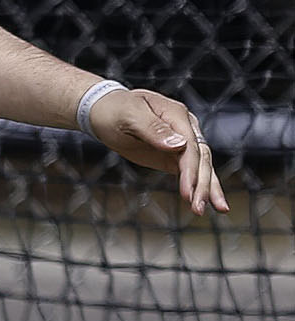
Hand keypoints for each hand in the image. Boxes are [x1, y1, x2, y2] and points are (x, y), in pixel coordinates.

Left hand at [89, 87, 228, 216]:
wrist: (104, 110)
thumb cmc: (114, 110)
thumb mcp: (129, 116)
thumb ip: (153, 129)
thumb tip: (179, 144)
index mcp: (177, 115)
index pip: (191, 146)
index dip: (191, 170)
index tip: (188, 192)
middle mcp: (186, 128)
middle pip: (201, 158)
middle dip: (202, 184)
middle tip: (198, 208)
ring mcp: (182, 142)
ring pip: (201, 167)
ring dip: (207, 189)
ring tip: (215, 209)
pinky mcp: (174, 156)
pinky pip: (190, 172)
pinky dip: (198, 187)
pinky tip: (203, 203)